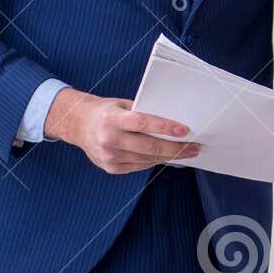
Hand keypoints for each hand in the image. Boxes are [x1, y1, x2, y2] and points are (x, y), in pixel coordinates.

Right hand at [44, 88, 200, 174]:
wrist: (79, 125)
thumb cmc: (106, 111)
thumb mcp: (122, 104)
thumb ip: (143, 112)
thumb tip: (173, 123)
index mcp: (111, 119)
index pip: (143, 123)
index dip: (165, 127)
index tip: (185, 130)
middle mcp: (109, 139)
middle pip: (149, 146)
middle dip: (175, 148)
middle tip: (195, 146)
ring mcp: (109, 156)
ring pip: (147, 159)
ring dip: (169, 156)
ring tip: (187, 152)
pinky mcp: (111, 168)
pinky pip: (139, 166)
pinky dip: (154, 160)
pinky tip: (166, 156)